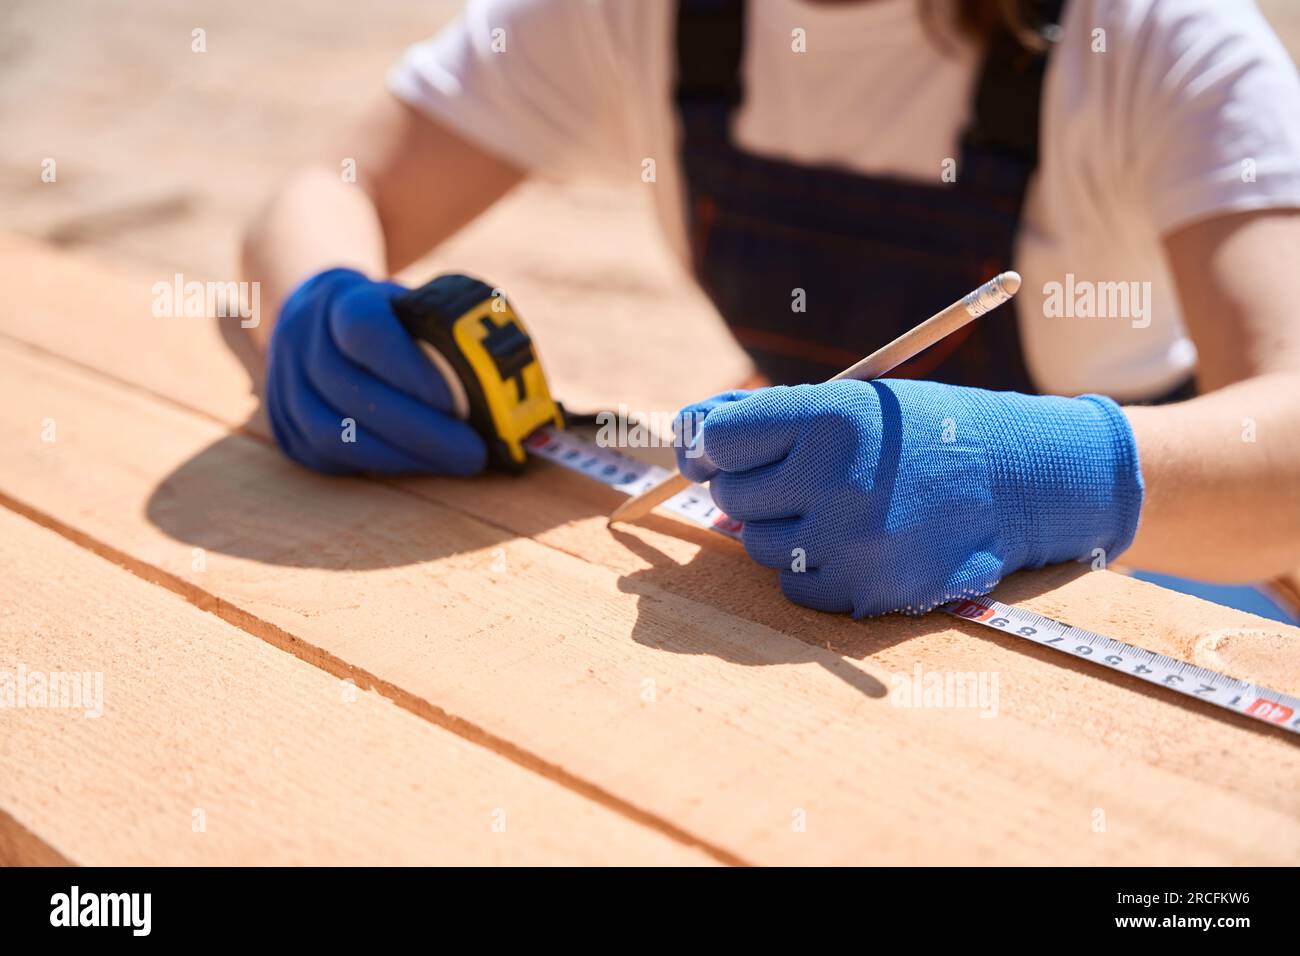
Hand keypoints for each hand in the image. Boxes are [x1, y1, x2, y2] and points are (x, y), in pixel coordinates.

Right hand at [266, 268, 486, 474]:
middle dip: (418, 428)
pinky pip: (328, 456)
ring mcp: (286, 385)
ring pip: (333, 431)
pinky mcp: (286, 428)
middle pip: (351, 389)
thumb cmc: (392, 319)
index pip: (366, 330)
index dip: (410, 369)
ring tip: (452, 464)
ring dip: (400, 455)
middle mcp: (302, 338)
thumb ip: (447, 337)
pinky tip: (419, 465)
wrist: (319, 317)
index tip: (455, 401)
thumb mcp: (415, 307)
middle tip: (473, 452)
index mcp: (341, 299)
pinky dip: (379, 464)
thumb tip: (513, 389)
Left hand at [675, 380, 1143, 616]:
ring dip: (785, 526)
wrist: (1018, 480)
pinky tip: (856, 539)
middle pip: (732, 494)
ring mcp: (850, 544)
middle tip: (800, 472)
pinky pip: (793, 586)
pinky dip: (812, 567)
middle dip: (753, 483)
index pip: (719, 439)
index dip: (714, 443)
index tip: (722, 447)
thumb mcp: (852, 399)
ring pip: (759, 544)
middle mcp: (836, 482)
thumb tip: (687, 440)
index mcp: (830, 420)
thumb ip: (765, 416)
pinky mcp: (865, 592)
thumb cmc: (922, 431)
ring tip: (840, 504)